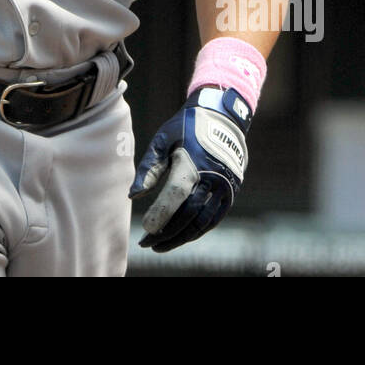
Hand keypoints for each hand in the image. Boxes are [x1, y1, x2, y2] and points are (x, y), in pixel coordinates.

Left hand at [128, 85, 251, 251]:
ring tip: (159, 245)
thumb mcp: (163, 140)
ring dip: (180, 237)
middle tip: (146, 243)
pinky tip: (179, 236)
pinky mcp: (231, 193)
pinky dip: (196, 231)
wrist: (222, 119)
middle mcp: (212, 177)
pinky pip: (213, 219)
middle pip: (189, 213)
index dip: (161, 213)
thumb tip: (133, 196)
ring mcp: (225, 187)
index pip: (176, 194)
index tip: (144, 229)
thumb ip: (149, 168)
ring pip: (202, 221)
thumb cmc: (184, 129)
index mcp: (193, 161)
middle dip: (167, 231)